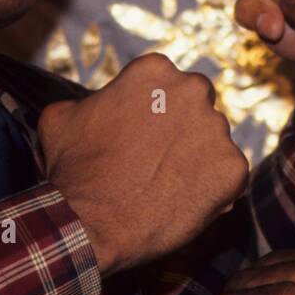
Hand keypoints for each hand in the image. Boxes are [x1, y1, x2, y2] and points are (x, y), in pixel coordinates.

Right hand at [38, 53, 247, 275]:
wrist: (88, 224)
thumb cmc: (74, 170)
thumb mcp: (61, 117)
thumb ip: (89, 100)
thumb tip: (94, 104)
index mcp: (156, 71)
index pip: (167, 85)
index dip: (155, 112)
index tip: (142, 134)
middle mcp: (193, 91)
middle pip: (198, 107)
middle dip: (184, 129)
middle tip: (158, 160)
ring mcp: (217, 129)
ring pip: (214, 142)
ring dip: (198, 160)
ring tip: (166, 186)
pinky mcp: (233, 168)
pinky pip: (228, 177)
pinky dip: (213, 190)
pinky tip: (183, 203)